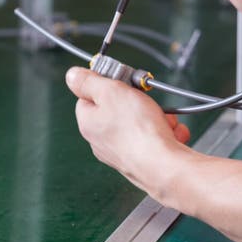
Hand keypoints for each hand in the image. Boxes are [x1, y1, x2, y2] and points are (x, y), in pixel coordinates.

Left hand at [66, 67, 189, 201]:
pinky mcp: (141, 159)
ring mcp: (122, 151)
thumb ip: (90, 81)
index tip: (120, 78)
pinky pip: (154, 137)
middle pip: (117, 107)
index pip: (89, 95)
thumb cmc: (137, 130)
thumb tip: (72, 75)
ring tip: (161, 119)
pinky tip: (169, 133)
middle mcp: (101, 140)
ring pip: (140, 121)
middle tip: (144, 97)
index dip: (107, 83)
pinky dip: (164, 131)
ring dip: (156, 116)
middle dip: (138, 100)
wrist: (162, 165)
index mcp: (88, 122)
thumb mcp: (111, 92)